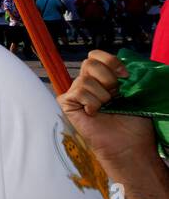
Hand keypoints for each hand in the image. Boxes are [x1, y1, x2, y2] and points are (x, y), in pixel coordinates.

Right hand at [59, 50, 155, 164]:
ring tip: (105, 109)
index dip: (110, 61)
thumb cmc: (133, 122)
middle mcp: (86, 83)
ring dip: (101, 96)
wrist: (128, 143)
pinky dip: (91, 103)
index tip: (125, 76)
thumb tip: (120, 66)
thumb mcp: (132, 92)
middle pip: (89, 63)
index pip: (96, 56)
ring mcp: (75, 93)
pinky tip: (93, 113)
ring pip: (85, 80)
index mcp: (101, 78)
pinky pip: (78, 92)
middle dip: (107, 79)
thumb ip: (121, 75)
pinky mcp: (66, 104)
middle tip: (114, 96)